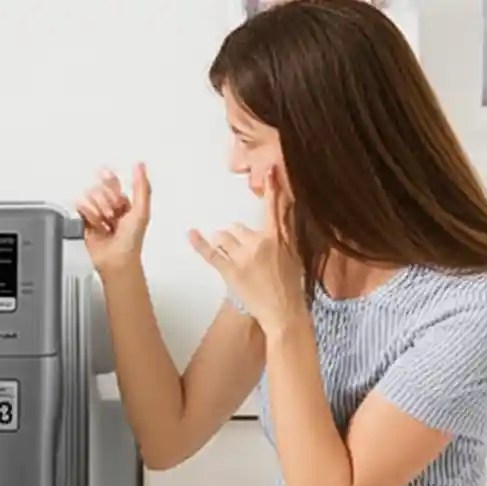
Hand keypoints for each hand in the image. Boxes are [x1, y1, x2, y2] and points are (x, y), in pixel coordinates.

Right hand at [75, 164, 151, 276]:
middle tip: (112, 213)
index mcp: (125, 203)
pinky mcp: (85, 224)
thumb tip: (140, 166)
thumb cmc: (131, 240)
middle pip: (99, 189)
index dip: (110, 180)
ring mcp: (97, 216)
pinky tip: (95, 223)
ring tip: (105, 222)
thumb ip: (141, 186)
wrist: (117, 260)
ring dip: (97, 209)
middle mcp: (111, 209)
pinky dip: (87, 214)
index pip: (113, 183)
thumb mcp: (142, 209)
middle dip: (105, 200)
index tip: (106, 176)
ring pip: (89, 198)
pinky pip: (80, 208)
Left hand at [189, 167, 305, 334]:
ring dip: (224, 244)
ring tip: (236, 260)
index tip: (270, 170)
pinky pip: (209, 253)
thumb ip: (286, 233)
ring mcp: (243, 257)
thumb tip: (284, 214)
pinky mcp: (229, 271)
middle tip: (248, 256)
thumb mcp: (295, 255)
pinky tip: (191, 234)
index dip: (272, 189)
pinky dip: (199, 243)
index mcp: (279, 238)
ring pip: (223, 237)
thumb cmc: (290, 285)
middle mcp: (260, 244)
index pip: (275, 208)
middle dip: (238, 238)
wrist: (283, 312)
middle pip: (237, 227)